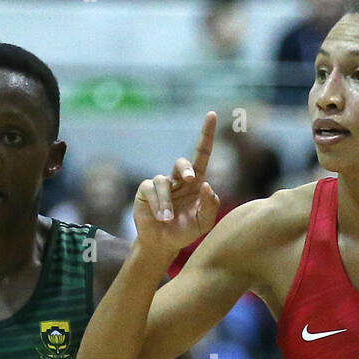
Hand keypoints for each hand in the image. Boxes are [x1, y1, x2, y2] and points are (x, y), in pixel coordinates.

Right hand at [132, 111, 220, 259]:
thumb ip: (210, 205)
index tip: (212, 115)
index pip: (202, 154)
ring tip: (168, 219)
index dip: (206, 135)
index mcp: (196, 182)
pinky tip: (162, 218)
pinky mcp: (146, 189)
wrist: (163, 244)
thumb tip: (207, 184)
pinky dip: (158, 205)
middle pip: (182, 163)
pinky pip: (152, 190)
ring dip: (167, 203)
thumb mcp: (203, 222)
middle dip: (185, 168)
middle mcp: (178, 179)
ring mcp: (161, 183)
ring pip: (164, 182)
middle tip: (190, 179)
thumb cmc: (185, 231)